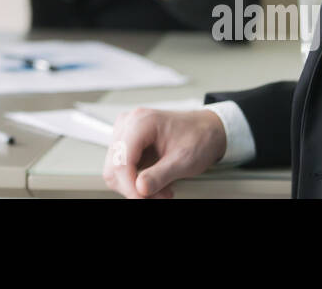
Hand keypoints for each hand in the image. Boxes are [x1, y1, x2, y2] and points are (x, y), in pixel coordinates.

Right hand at [103, 107, 227, 198]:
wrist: (207, 130)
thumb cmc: (199, 137)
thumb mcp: (183, 160)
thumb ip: (160, 175)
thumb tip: (140, 188)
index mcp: (141, 122)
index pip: (121, 160)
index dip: (130, 186)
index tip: (142, 198)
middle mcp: (129, 124)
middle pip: (113, 167)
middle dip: (133, 188)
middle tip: (157, 196)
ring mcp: (126, 133)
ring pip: (115, 170)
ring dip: (135, 186)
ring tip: (160, 190)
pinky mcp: (129, 143)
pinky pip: (123, 168)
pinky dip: (137, 181)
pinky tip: (156, 182)